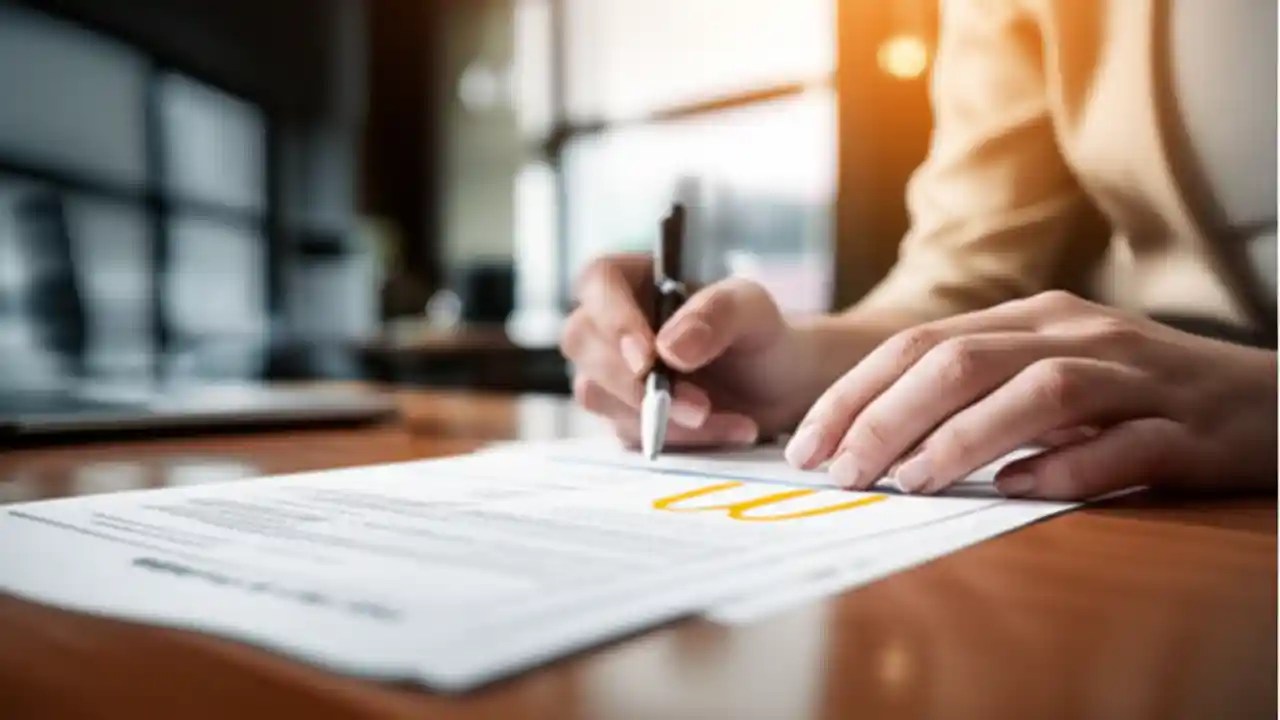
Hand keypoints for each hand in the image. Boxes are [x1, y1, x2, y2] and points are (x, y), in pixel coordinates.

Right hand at [561, 254, 824, 447]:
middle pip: (582, 342)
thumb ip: (717, 315)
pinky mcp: (621, 415)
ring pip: (599, 395)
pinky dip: (679, 439)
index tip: (647, 359)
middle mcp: (609, 322)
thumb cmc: (760, 334)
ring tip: (731, 419)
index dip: (613, 319)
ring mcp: (609, 371)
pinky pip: (627, 432)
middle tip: (700, 406)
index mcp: (633, 278)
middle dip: (635, 382)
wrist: (777, 387)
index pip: (598, 282)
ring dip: (661, 417)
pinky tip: (727, 429)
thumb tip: (668, 347)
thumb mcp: (753, 311)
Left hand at [785, 291, 1276, 498]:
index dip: (855, 393)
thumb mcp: (1050, 373)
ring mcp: (1133, 377)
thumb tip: (882, 439)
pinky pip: (1122, 445)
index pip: (919, 344)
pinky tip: (1020, 490)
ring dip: (962, 439)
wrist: (1268, 401)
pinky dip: (1067, 466)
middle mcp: (1075, 334)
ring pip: (1036, 393)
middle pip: (961, 360)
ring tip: (908, 483)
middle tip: (840, 471)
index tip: (806, 444)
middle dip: (886, 415)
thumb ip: (978, 392)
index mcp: (1032, 318)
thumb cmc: (1137, 396)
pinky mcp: (1185, 428)